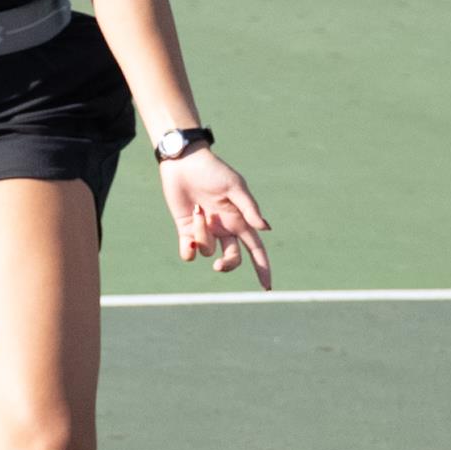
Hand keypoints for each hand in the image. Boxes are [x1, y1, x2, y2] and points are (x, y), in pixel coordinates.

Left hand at [159, 148, 271, 289]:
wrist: (184, 161)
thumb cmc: (213, 170)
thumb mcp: (235, 186)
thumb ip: (249, 208)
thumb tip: (265, 229)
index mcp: (240, 221)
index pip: (256, 249)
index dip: (262, 268)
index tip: (267, 288)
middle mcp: (224, 228)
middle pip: (232, 258)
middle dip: (227, 264)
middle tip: (219, 265)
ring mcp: (205, 230)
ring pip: (207, 250)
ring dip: (201, 235)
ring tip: (197, 210)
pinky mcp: (185, 229)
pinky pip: (189, 251)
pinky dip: (188, 251)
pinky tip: (187, 243)